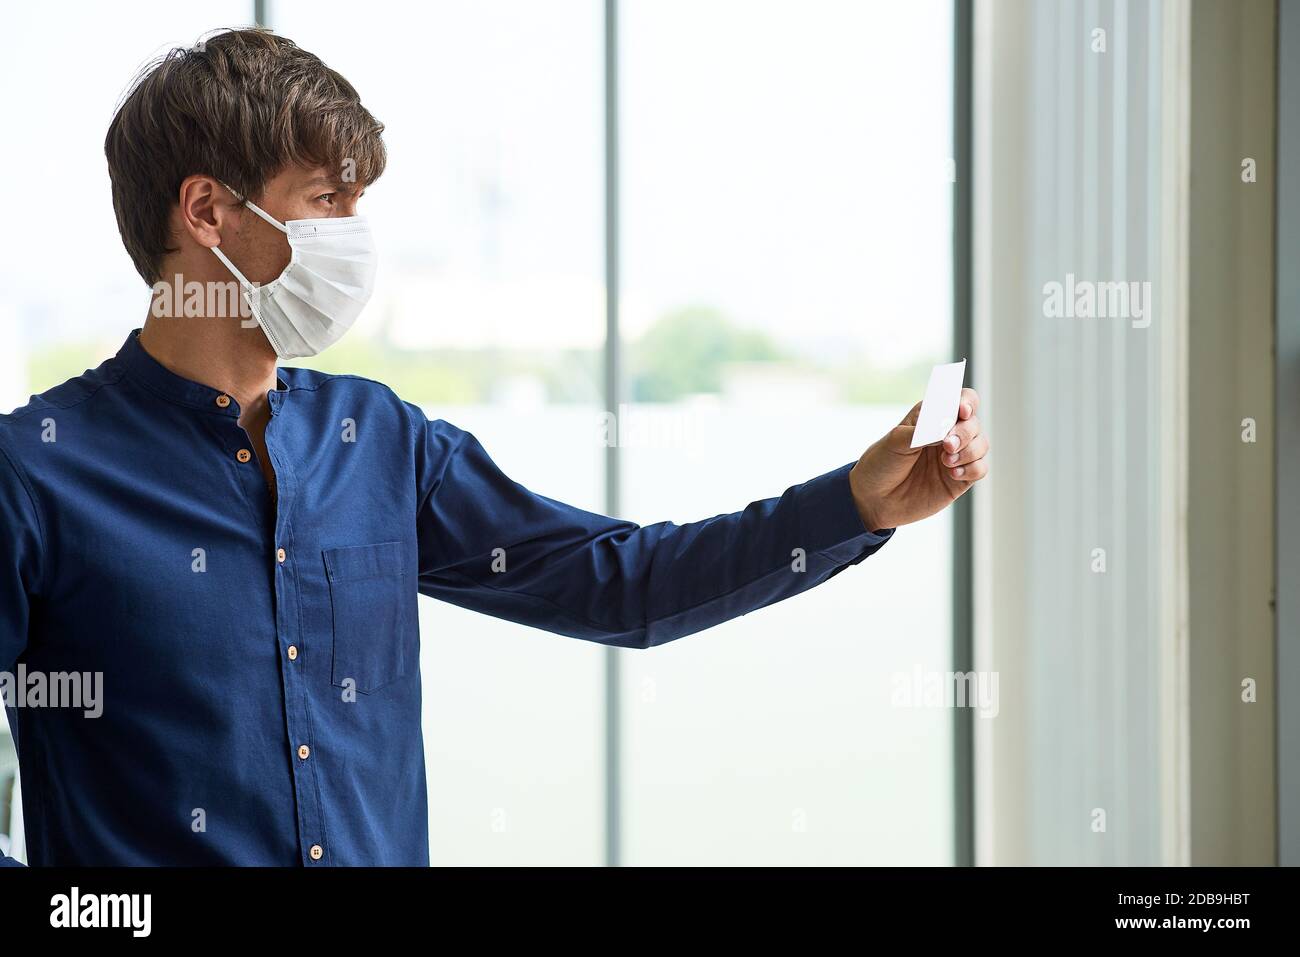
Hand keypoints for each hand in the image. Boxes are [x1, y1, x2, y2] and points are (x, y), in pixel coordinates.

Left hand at [849, 388, 988, 530]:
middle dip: (965, 432)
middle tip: (947, 445)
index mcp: (932, 417)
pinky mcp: (959, 479)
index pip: (961, 400)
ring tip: (946, 462)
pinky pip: (980, 469)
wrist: (873, 499)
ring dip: (969, 451)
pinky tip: (953, 474)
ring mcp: (955, 456)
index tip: (961, 412)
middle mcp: (947, 434)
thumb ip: (921, 432)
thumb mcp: (895, 442)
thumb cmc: (881, 464)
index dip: (966, 402)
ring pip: (982, 445)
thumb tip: (946, 429)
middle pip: (974, 423)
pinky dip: (972, 469)